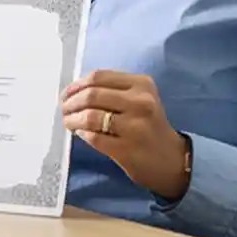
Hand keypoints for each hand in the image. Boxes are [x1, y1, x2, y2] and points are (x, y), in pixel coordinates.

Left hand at [61, 70, 190, 200]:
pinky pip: (94, 138)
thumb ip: (113, 90)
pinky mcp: (127, 149)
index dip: (76, 85)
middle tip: (64, 110)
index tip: (66, 94)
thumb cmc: (149, 125)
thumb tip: (73, 91)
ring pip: (90, 116)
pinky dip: (82, 134)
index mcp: (142, 84)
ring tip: (68, 123)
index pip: (98, 77)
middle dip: (70, 103)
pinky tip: (81, 134)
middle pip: (91, 95)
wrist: (172, 159)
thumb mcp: (140, 99)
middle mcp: (141, 102)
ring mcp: (135, 127)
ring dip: (72, 119)